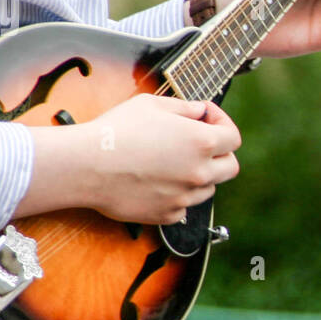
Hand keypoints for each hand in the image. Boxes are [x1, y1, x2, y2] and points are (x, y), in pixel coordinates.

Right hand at [17, 94, 240, 224]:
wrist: (86, 166)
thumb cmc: (116, 130)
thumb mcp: (151, 105)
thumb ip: (184, 107)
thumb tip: (200, 111)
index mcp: (201, 142)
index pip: (234, 138)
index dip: (222, 123)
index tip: (205, 118)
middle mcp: (199, 172)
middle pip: (230, 167)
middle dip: (220, 154)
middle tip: (199, 144)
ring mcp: (185, 197)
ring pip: (208, 188)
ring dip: (199, 175)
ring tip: (172, 162)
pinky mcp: (167, 214)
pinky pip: (184, 206)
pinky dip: (178, 195)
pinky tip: (157, 181)